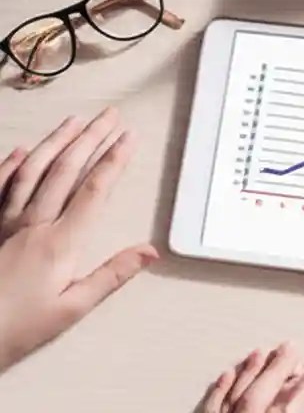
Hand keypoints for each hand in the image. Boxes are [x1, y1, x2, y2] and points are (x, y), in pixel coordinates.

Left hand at [0, 109, 157, 370]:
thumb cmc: (16, 327)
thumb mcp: (72, 310)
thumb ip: (111, 276)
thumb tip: (149, 251)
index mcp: (59, 243)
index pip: (94, 190)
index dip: (114, 159)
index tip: (129, 136)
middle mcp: (32, 224)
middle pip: (66, 170)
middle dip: (91, 137)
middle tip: (110, 115)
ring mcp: (5, 222)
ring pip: (33, 170)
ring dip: (57, 142)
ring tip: (75, 121)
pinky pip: (0, 186)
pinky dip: (12, 164)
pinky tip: (24, 150)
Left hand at [200, 343, 303, 412]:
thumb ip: (290, 411)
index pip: (285, 408)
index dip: (303, 388)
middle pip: (258, 395)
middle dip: (277, 368)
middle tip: (292, 347)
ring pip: (233, 395)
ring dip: (249, 371)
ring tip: (262, 351)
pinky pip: (207, 406)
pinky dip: (219, 388)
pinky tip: (227, 372)